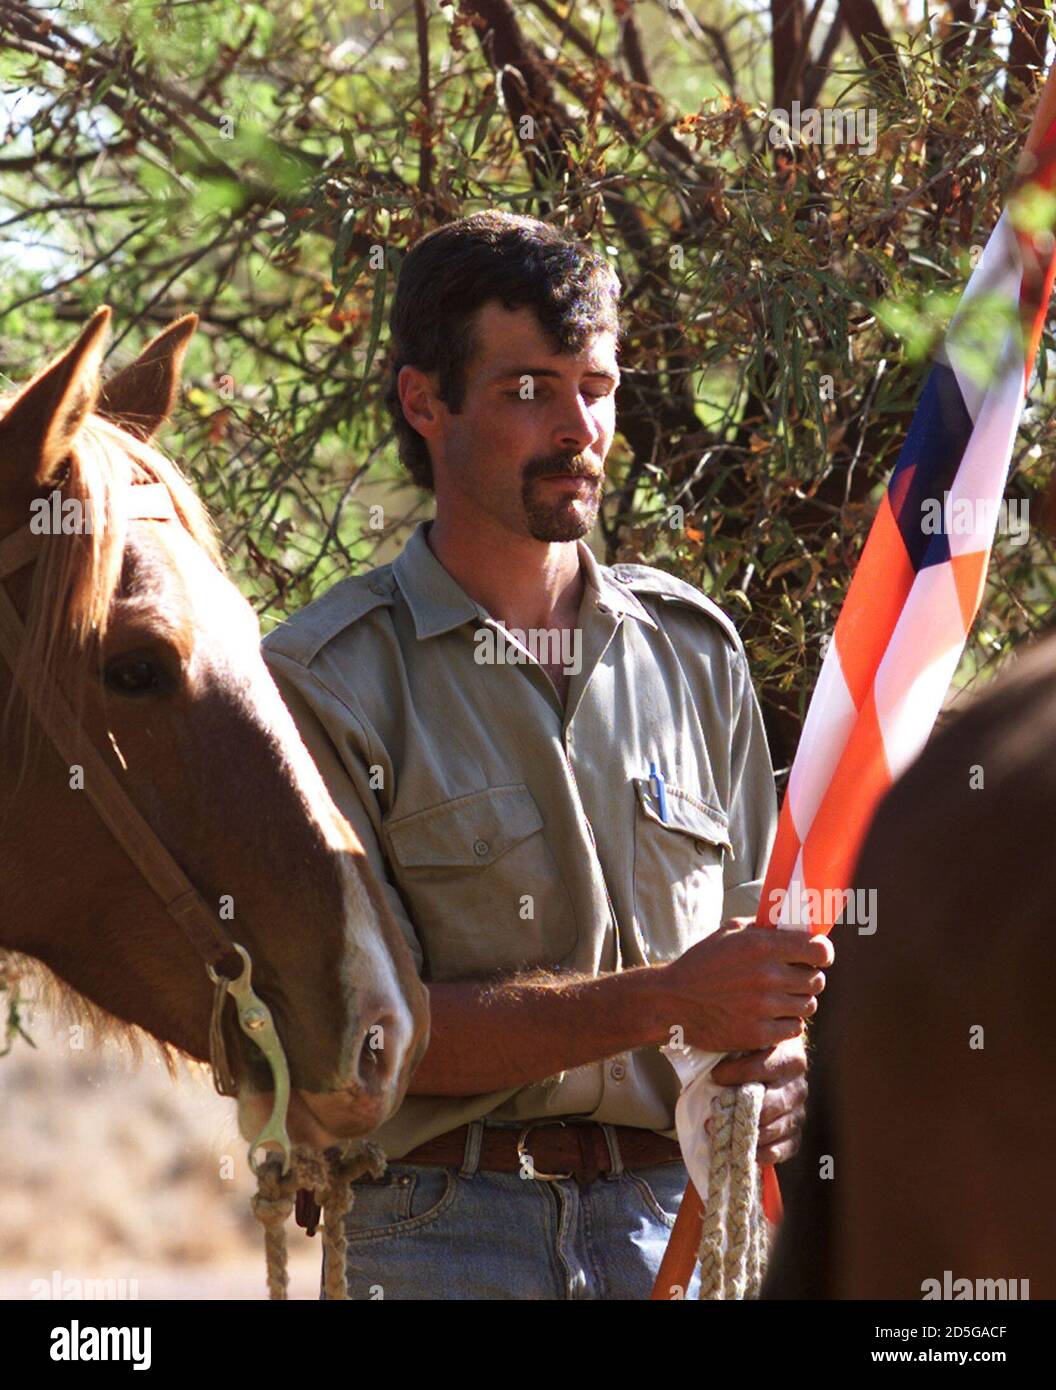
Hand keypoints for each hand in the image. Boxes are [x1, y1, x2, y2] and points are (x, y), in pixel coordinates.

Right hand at [655, 918, 833, 1052]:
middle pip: (816, 980)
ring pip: (808, 1006)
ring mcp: (763, 1007)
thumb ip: (762, 928)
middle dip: (808, 978)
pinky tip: (772, 1016)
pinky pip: (794, 1028)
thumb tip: (793, 927)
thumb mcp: (728, 932)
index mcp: (760, 946)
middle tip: (795, 979)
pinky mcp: (758, 1033)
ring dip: (799, 1002)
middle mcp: (766, 976)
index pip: (818, 950)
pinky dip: (787, 1023)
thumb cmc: (701, 964)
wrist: (673, 1001)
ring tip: (781, 999)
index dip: (823, 953)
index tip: (818, 957)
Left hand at [711, 1034, 807, 1164]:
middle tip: (719, 1114)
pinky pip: (785, 1147)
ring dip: (750, 1134)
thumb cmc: (752, 1056)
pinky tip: (750, 1152)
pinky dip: (766, 1153)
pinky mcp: (795, 1132)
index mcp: (789, 1058)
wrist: (773, 1065)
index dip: (735, 1073)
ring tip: (728, 1135)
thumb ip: (736, 1052)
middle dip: (743, 1112)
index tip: (715, 1076)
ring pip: (776, 1128)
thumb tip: (713, 1069)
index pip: (760, 1068)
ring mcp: (799, 1112)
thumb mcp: (748, 1046)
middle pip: (771, 1104)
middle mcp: (798, 1086)